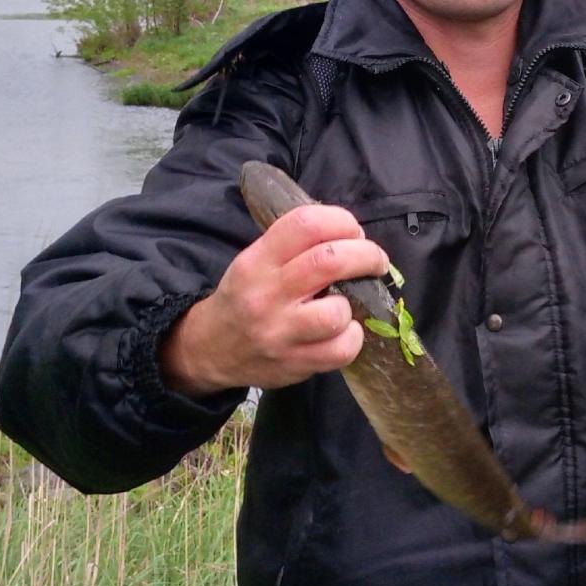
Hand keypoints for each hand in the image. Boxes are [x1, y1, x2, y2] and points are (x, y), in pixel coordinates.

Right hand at [161, 204, 389, 394]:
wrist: (209, 349)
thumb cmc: (244, 297)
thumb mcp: (254, 261)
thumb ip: (294, 245)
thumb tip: (350, 235)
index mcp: (257, 261)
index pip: (305, 224)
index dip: (342, 221)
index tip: (354, 232)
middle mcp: (268, 294)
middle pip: (329, 261)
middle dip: (366, 255)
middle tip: (375, 260)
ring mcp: (281, 332)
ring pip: (337, 312)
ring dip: (354, 305)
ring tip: (347, 305)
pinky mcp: (295, 363)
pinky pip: (341, 349)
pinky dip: (353, 338)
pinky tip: (343, 332)